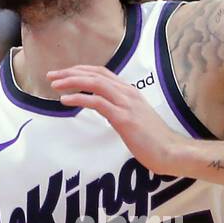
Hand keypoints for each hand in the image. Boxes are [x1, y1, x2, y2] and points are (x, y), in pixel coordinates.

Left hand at [49, 65, 195, 176]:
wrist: (171, 152)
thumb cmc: (153, 139)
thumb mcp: (134, 118)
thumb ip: (119, 109)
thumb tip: (102, 107)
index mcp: (130, 91)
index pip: (101, 73)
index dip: (80, 70)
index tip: (63, 74)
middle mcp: (128, 93)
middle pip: (95, 74)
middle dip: (70, 72)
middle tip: (51, 75)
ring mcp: (126, 104)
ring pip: (95, 83)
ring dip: (71, 82)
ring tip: (54, 85)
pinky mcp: (123, 118)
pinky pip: (97, 103)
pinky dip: (78, 99)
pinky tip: (65, 100)